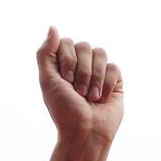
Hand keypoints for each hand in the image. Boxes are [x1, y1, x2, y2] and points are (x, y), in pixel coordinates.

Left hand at [36, 26, 122, 144]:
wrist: (85, 132)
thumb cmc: (64, 111)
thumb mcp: (47, 81)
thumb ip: (45, 54)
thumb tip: (53, 27)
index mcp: (62, 66)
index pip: (66, 42)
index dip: (67, 60)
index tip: (65, 81)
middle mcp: (80, 66)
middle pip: (85, 46)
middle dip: (81, 71)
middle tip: (77, 92)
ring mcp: (97, 71)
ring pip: (100, 53)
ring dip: (93, 78)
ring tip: (89, 98)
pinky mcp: (114, 79)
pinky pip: (113, 67)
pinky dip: (106, 84)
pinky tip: (101, 99)